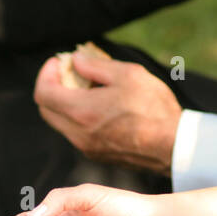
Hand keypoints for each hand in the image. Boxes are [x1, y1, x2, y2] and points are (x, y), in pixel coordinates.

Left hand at [33, 51, 181, 175]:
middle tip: (70, 72)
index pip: (43, 93)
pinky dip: (77, 116)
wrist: (173, 146)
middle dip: (52, 87)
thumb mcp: (127, 74)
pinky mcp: (95, 154)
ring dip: (65, 103)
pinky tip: (98, 105)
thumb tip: (75, 61)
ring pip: (60, 122)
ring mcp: (85, 147)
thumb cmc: (154, 107)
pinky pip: (75, 133)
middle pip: (46, 109)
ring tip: (87, 87)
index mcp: (82, 111)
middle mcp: (77, 133)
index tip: (59, 61)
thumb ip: (95, 66)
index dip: (46, 74)